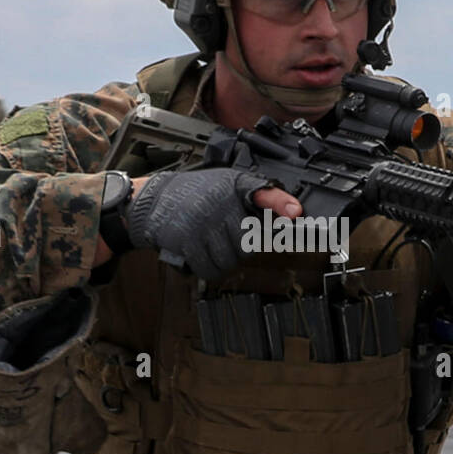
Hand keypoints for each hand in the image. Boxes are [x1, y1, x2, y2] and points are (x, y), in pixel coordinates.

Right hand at [125, 168, 300, 279]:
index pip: (263, 192)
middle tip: (228, 237)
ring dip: (226, 260)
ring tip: (215, 245)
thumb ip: (259, 198)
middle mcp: (220, 203)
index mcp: (234, 186)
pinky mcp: (188, 241)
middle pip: (250, 241)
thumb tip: (292, 215)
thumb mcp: (228, 185)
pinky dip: (210, 268)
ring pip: (232, 259)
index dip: (281, 203)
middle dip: (242, 246)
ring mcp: (204, 223)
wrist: (156, 199)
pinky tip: (204, 255)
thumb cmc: (198, 194)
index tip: (296, 212)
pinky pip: (211, 268)